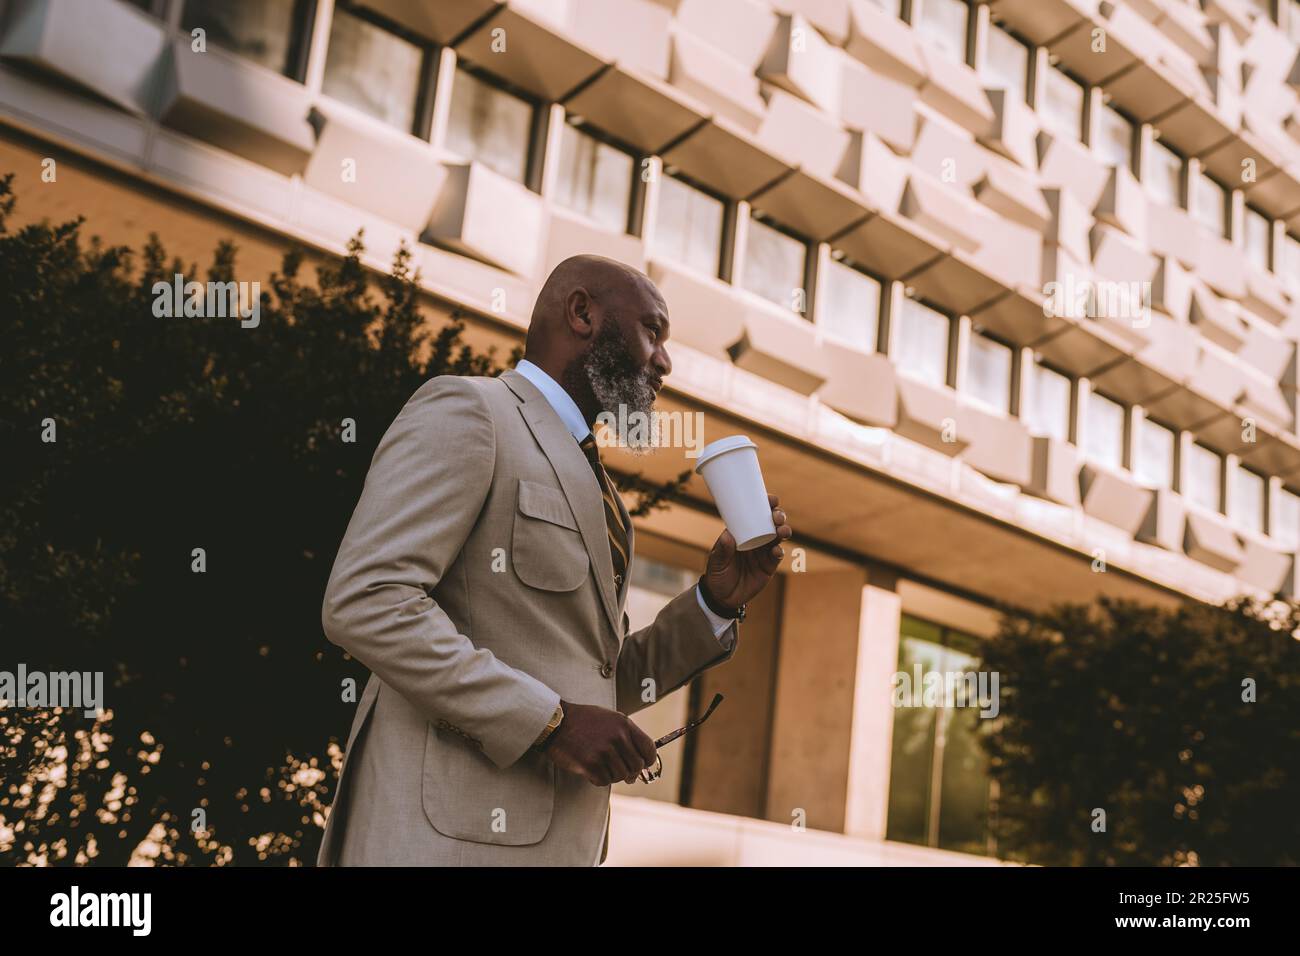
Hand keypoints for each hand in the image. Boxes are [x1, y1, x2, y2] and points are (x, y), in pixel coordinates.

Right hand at [542, 700, 656, 785]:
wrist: (555, 723)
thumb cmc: (583, 721)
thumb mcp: (609, 718)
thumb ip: (627, 734)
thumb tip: (642, 758)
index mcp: (624, 725)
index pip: (649, 749)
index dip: (648, 760)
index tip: (643, 765)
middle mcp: (617, 737)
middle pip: (637, 766)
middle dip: (631, 772)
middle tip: (624, 774)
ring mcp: (604, 751)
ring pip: (621, 776)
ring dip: (613, 776)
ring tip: (603, 768)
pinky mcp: (591, 764)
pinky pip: (604, 781)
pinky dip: (599, 779)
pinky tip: (591, 771)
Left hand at [703, 494, 791, 610]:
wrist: (722, 598)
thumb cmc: (717, 574)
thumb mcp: (716, 561)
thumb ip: (722, 550)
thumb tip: (727, 536)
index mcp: (743, 532)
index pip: (756, 514)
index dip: (766, 505)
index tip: (771, 499)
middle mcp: (755, 539)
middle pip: (771, 523)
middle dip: (778, 516)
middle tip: (777, 516)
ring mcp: (763, 552)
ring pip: (778, 537)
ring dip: (783, 531)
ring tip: (781, 532)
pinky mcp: (768, 566)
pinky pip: (777, 556)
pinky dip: (778, 551)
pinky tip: (776, 551)